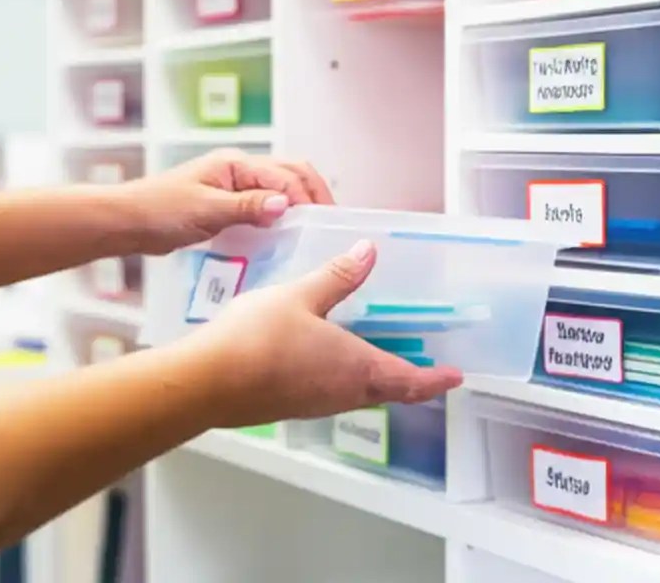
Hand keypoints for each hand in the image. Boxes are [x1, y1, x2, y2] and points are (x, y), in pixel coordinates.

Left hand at [119, 148, 334, 254]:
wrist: (127, 222)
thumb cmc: (159, 211)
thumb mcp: (206, 210)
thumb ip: (247, 207)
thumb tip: (285, 205)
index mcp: (235, 164)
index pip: (284, 176)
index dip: (306, 198)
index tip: (321, 221)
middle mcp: (239, 170)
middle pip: (291, 173)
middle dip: (314, 193)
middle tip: (330, 220)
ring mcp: (235, 186)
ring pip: (281, 187)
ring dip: (300, 202)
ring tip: (316, 226)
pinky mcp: (230, 204)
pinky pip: (266, 203)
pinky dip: (282, 213)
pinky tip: (288, 232)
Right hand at [190, 239, 463, 426]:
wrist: (204, 383)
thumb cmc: (257, 339)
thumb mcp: (301, 296)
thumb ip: (337, 277)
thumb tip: (369, 252)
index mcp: (358, 368)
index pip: (410, 380)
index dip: (436, 379)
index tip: (455, 377)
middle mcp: (343, 393)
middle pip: (388, 391)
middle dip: (410, 381)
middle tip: (425, 370)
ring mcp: (316, 404)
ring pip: (359, 395)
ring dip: (377, 381)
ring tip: (383, 361)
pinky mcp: (290, 406)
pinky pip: (330, 395)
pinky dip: (345, 380)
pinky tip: (330, 362)